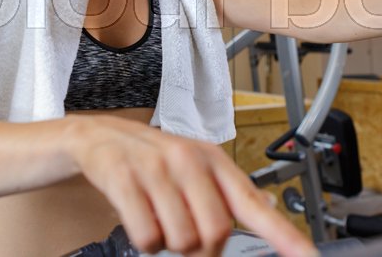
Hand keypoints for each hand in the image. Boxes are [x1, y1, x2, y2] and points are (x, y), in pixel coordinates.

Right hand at [69, 115, 317, 256]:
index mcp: (213, 161)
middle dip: (199, 248)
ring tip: (156, 217)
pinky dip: (143, 240)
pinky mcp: (124, 178)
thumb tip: (270, 208)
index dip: (286, 237)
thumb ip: (230, 192)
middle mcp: (189, 161)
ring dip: (168, 243)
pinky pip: (147, 237)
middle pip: (216, 234)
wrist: (95, 137)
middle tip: (182, 232)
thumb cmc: (150, 159)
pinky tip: (138, 217)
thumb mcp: (193, 168)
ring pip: (181, 240)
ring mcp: (156, 169)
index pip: (255, 206)